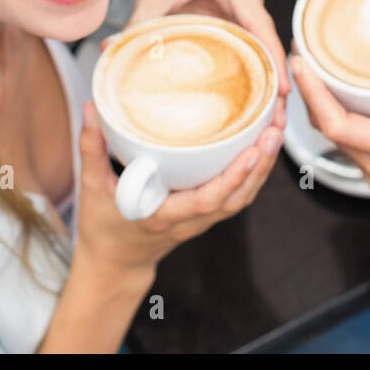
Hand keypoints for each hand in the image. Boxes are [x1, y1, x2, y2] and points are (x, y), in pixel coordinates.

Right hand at [73, 100, 284, 270]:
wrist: (117, 260)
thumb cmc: (103, 226)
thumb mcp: (92, 189)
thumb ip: (91, 150)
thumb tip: (92, 108)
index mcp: (164, 215)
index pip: (207, 201)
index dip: (233, 178)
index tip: (252, 151)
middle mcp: (190, 220)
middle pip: (237, 197)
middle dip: (261, 164)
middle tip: (276, 127)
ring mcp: (203, 219)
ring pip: (244, 196)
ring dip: (265, 165)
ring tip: (278, 127)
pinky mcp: (208, 212)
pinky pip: (239, 194)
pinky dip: (256, 171)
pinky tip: (265, 142)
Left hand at [109, 0, 289, 128]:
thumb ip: (137, 21)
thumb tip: (112, 49)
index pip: (259, 23)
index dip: (272, 56)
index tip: (280, 89)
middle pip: (267, 39)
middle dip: (274, 77)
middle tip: (277, 118)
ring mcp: (247, 9)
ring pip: (263, 46)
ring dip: (267, 78)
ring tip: (271, 118)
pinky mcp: (240, 22)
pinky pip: (252, 47)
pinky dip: (255, 71)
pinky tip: (255, 102)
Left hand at [289, 18, 369, 254]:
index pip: (337, 124)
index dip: (312, 92)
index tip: (300, 61)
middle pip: (327, 128)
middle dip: (309, 90)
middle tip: (303, 52)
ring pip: (336, 139)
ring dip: (321, 107)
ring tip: (317, 69)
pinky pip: (351, 148)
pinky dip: (340, 122)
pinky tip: (348, 100)